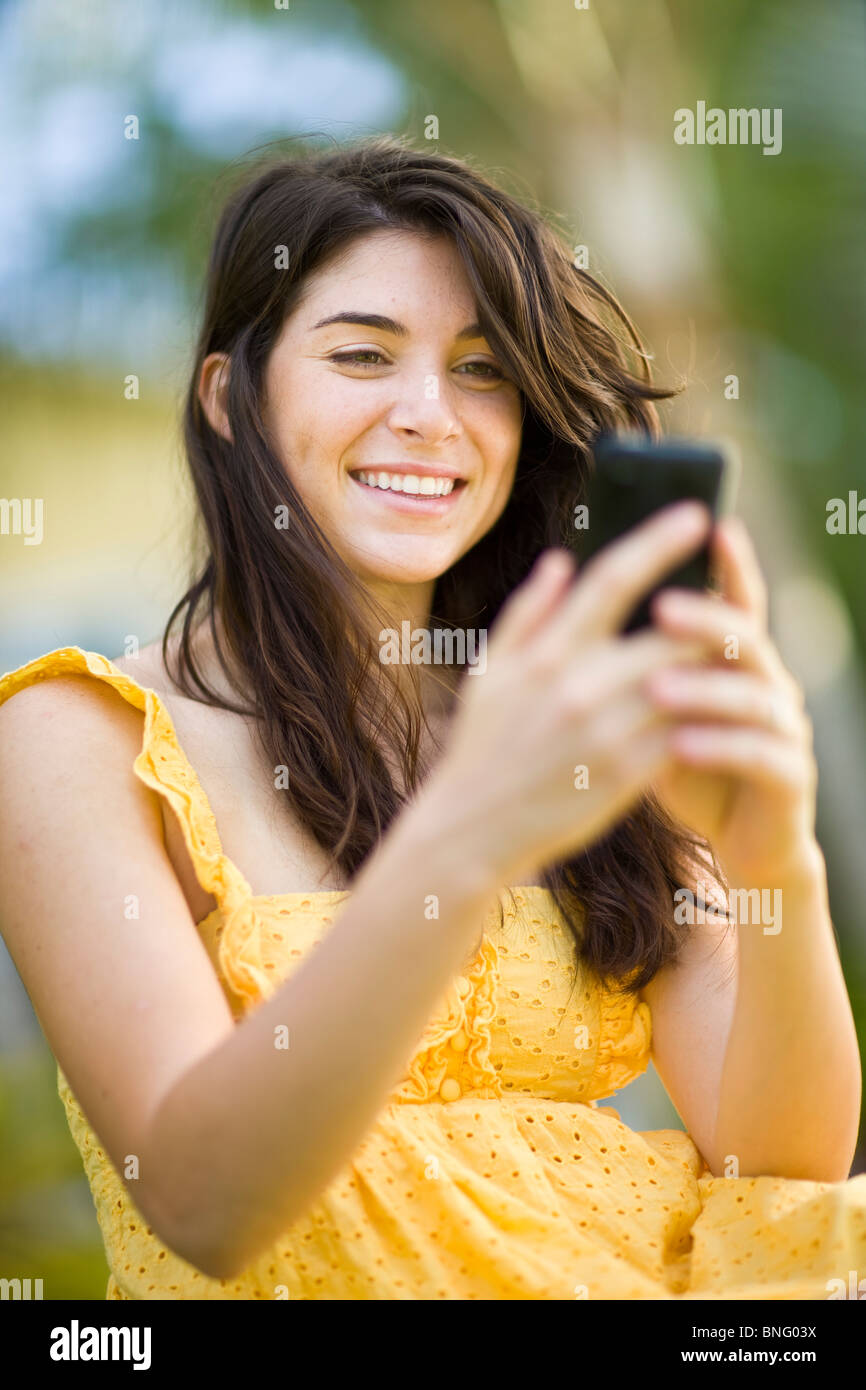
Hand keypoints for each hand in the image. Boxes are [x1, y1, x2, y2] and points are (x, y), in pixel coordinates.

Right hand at [426, 501, 717, 885]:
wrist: (475, 827)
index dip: (660, 540)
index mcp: (547, 653)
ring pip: (689, 679)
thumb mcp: (490, 673)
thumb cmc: (481, 746)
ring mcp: (609, 730)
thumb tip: (560, 561)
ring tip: (729, 648)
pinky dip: (705, 713)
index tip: (695, 513)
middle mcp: (582, 685)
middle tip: (730, 594)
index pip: (615, 578)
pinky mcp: (630, 772)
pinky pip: (686, 730)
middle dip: (708, 609)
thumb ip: (527, 613)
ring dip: (714, 661)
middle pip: (672, 629)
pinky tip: (716, 704)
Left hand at [645, 515, 817, 883]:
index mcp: (736, 659)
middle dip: (705, 620)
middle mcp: (770, 683)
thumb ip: (634, 658)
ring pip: (754, 696)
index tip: (709, 523)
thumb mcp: (652, 707)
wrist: (736, 837)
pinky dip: (720, 747)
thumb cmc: (684, 761)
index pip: (736, 599)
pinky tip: (681, 745)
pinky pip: (760, 755)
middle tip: (661, 607)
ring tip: (657, 686)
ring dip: (706, 688)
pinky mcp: (790, 777)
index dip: (730, 562)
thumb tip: (584, 594)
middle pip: (745, 636)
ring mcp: (787, 729)